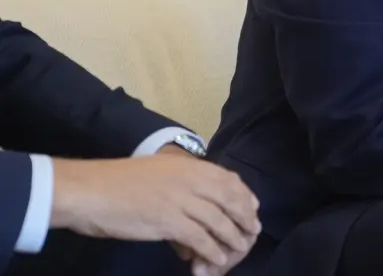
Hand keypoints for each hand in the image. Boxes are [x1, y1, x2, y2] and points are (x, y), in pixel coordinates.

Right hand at [49, 154, 258, 275]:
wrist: (88, 191)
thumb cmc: (117, 182)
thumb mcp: (158, 173)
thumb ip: (181, 186)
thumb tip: (197, 211)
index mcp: (189, 166)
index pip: (229, 180)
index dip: (244, 196)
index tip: (252, 210)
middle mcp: (191, 179)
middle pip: (230, 200)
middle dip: (244, 219)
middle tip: (252, 233)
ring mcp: (181, 200)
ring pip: (218, 222)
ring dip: (232, 239)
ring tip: (238, 251)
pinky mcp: (169, 221)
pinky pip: (200, 238)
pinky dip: (211, 251)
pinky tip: (216, 260)